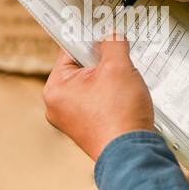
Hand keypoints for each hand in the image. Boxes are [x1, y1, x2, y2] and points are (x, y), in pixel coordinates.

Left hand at [43, 36, 154, 160]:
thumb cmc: (120, 114)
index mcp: (54, 89)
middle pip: (82, 68)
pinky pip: (100, 103)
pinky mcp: (88, 130)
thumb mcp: (118, 66)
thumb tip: (111, 35)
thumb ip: (112, 43)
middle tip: (120, 64)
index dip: (91, 41)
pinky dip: (114, 97)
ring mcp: (72, 121)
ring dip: (111, 80)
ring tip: (125, 86)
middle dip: (104, 64)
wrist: (133, 154)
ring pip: (93, 85)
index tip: (106, 35)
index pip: (70, 51)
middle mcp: (57, 107)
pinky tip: (126, 100)